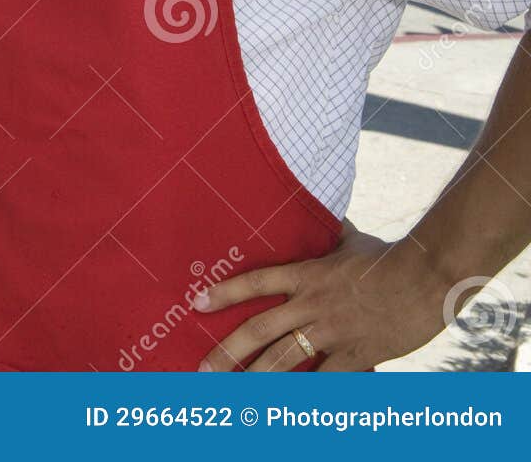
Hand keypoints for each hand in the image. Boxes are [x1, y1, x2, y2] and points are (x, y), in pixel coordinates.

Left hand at [194, 222, 453, 370]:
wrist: (427, 276)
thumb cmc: (391, 256)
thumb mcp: (352, 241)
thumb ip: (331, 235)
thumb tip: (327, 214)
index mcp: (306, 274)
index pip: (254, 282)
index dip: (224, 293)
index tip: (196, 304)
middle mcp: (311, 304)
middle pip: (259, 330)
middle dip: (227, 352)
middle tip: (202, 369)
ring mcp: (332, 331)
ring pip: (284, 360)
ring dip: (255, 378)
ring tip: (231, 394)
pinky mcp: (357, 354)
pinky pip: (326, 380)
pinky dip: (308, 395)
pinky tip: (290, 408)